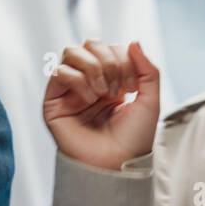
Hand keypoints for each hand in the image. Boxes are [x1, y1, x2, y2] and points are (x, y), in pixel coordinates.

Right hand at [43, 40, 160, 170]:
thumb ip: (148, 70)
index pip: (111, 48)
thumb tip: (133, 42)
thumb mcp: (151, 100)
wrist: (117, 164)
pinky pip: (58, 71)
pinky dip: (78, 80)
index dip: (123, 60)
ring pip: (72, 52)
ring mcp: (70, 90)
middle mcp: (89, 82)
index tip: (132, 88)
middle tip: (118, 88)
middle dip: (109, 61)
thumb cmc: (134, 138)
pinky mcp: (53, 101)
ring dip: (93, 67)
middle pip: (91, 44)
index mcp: (111, 80)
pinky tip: (89, 99)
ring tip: (103, 93)